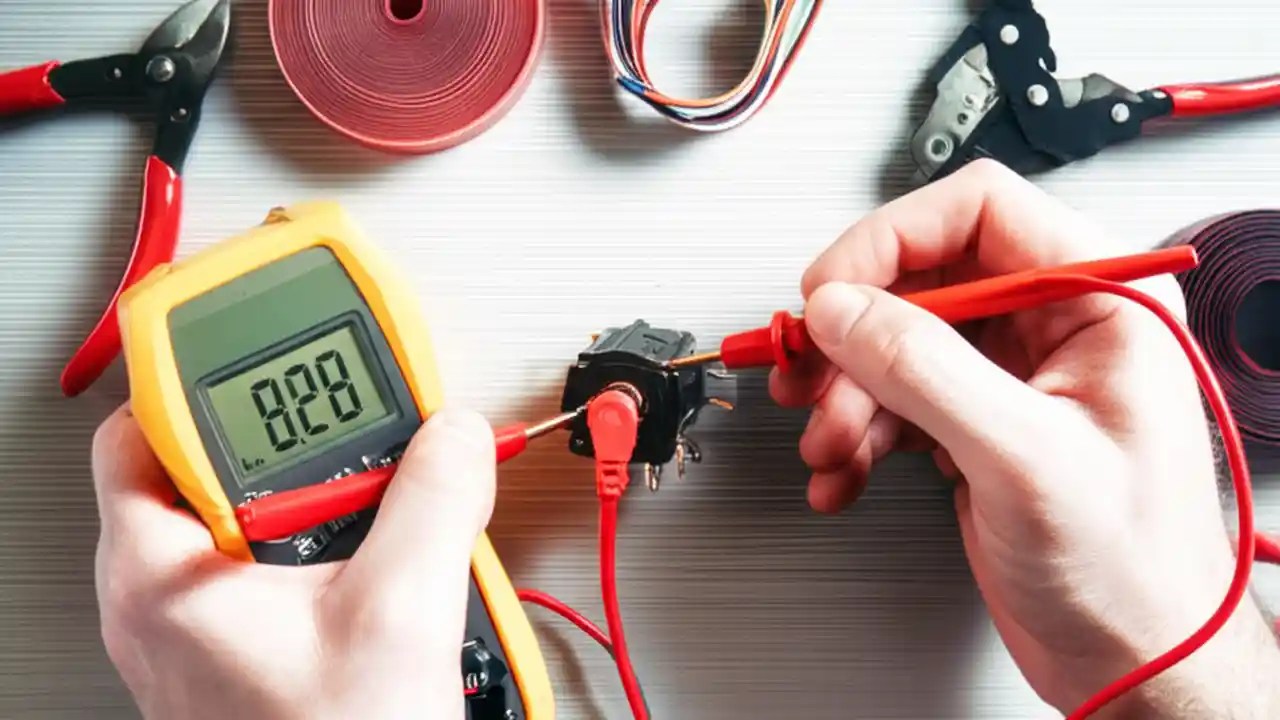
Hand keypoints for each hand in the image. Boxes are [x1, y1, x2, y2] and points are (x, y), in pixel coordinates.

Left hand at [92, 405, 495, 719]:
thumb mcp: (401, 615)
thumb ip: (435, 502)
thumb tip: (453, 435)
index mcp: (159, 575)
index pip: (145, 430)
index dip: (209, 377)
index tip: (271, 350)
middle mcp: (163, 598)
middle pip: (215, 466)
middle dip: (301, 442)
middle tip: (362, 432)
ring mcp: (201, 628)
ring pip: (255, 518)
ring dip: (329, 497)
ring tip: (388, 504)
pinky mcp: (245, 647)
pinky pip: (280, 567)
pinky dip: (334, 544)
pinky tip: (390, 562)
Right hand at [773, 160, 1279, 716]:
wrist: (1133, 660)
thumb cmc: (1131, 569)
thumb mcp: (1025, 459)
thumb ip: (927, 371)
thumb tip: (843, 309)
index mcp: (1099, 301)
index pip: (978, 212)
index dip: (890, 240)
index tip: (829, 289)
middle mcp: (1053, 326)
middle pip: (920, 281)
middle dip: (853, 337)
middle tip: (807, 376)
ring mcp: (1010, 377)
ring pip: (895, 344)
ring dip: (845, 396)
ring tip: (829, 444)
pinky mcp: (976, 424)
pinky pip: (894, 401)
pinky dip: (857, 435)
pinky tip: (844, 472)